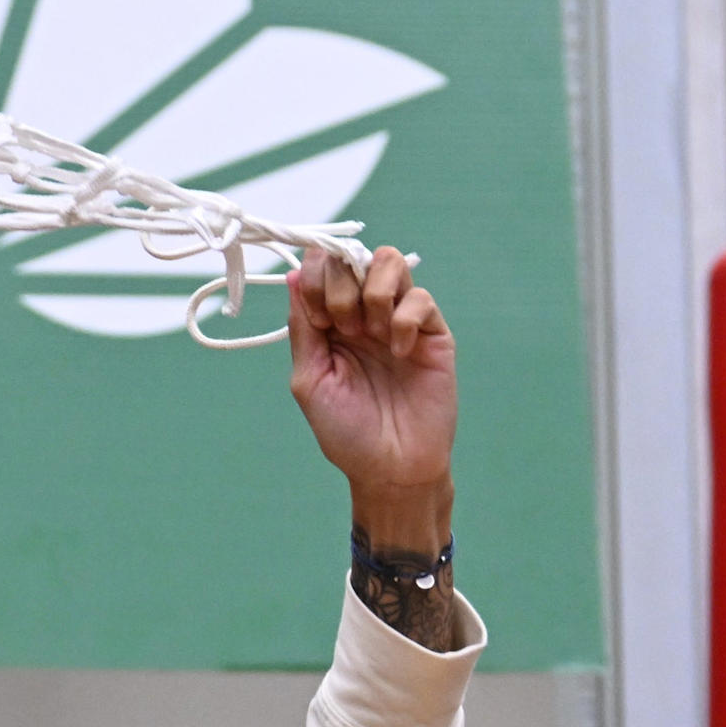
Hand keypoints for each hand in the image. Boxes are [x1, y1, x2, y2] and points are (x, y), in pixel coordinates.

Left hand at [287, 246, 456, 550]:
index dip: (316, 274)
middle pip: (353, 257)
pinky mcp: (432, 333)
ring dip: (374, 292)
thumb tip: (293, 276)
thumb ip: (302, 328)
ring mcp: (399, 320)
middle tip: (343, 329)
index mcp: (330, 323)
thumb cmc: (347, 433)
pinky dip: (404, 320)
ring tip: (371, 333)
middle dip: (341, 287)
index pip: (322, 267)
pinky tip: (399, 353)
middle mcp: (364, 315)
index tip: (316, 313)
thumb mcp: (310, 380)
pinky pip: (420, 298)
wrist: (391, 469)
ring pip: (390, 262)